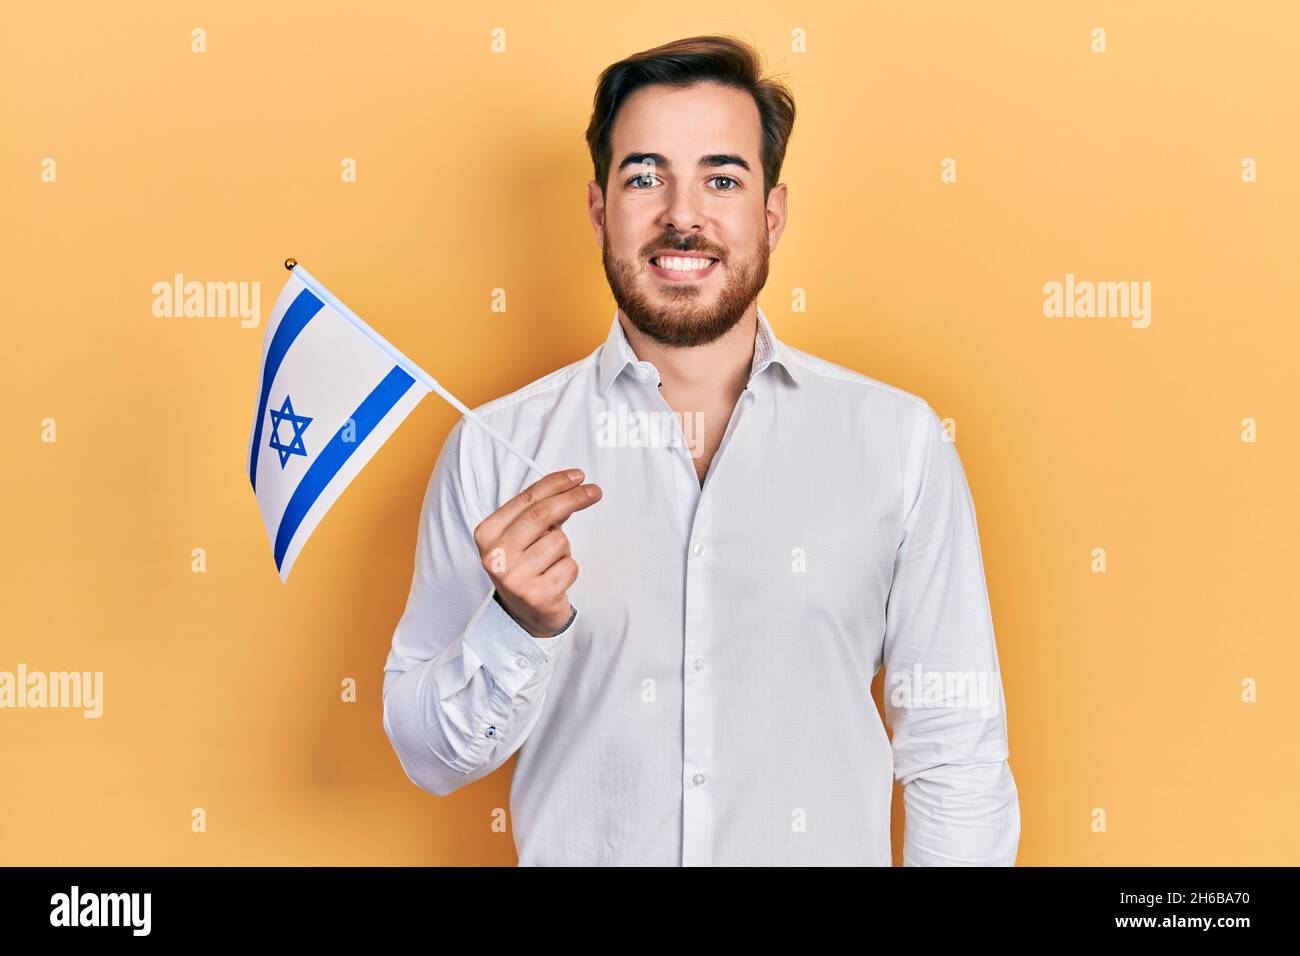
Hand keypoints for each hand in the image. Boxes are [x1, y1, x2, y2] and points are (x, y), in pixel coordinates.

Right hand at [473, 469, 601, 636]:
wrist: (525, 614)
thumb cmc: (526, 566)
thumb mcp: (525, 535)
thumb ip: (543, 512)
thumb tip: (575, 486)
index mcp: (488, 533)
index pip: (526, 499)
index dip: (555, 483)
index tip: (578, 476)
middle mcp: (496, 555)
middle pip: (542, 514)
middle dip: (573, 498)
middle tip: (594, 492)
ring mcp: (513, 577)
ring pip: (559, 541)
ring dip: (564, 549)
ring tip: (551, 562)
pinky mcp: (535, 595)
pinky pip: (569, 566)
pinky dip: (569, 569)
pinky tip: (555, 579)